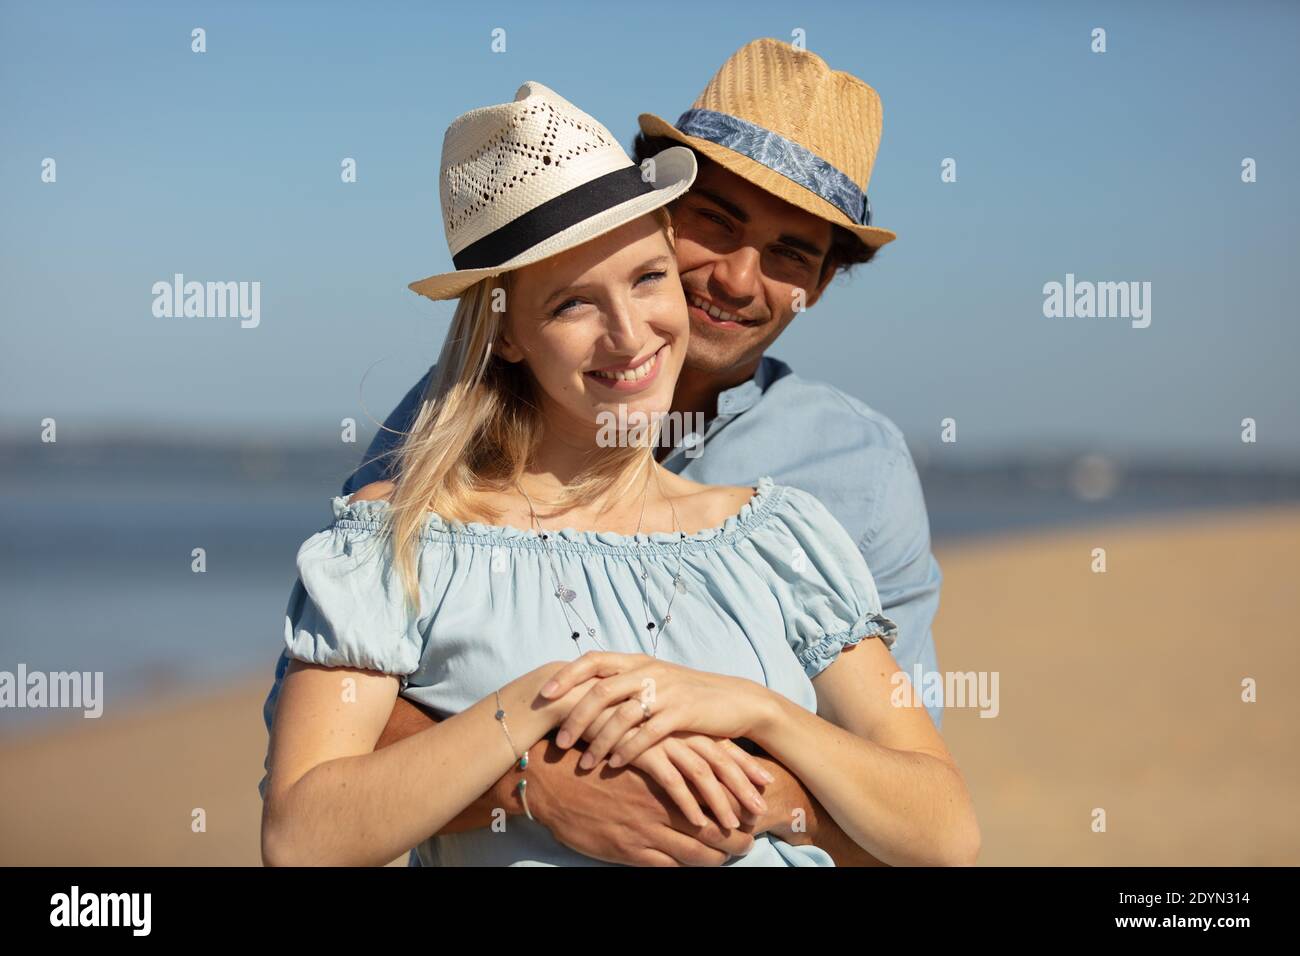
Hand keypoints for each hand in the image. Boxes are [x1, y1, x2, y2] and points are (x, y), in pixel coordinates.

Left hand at [541, 652, 771, 769]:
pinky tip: (615, 764)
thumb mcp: (656, 681)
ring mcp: (666, 691)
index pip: (594, 659)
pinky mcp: (683, 713)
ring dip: (599, 740)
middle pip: (601, 690)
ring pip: (621, 715)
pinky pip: (648, 733)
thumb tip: (585, 692)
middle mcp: (649, 670)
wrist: (735, 700)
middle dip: (576, 717)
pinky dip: (629, 750)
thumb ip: (626, 682)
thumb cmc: (689, 695)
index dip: (567, 675)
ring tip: (584, 763)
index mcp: (638, 660)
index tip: (543, 694)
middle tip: (559, 742)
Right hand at [614, 729, 772, 829]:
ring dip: (720, 802)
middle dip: (741, 787)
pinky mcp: (638, 755)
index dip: (743, 766)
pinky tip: (701, 821)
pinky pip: (670, 782)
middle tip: (761, 811)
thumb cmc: (600, 728)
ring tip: (737, 827)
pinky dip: (688, 802)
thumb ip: (662, 742)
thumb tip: (687, 761)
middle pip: (717, 761)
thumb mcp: (639, 730)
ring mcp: (656, 743)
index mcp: (677, 724)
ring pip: (699, 776)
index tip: (765, 784)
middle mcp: (672, 732)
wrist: (566, 718)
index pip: (719, 747)